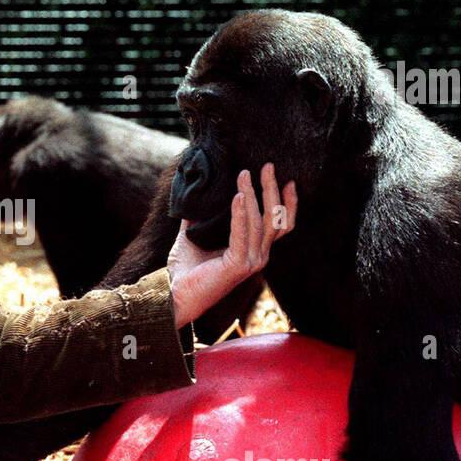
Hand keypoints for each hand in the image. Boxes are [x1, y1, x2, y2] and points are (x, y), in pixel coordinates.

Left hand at [168, 163, 297, 328]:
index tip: (287, 179)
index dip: (288, 203)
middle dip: (272, 190)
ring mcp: (250, 263)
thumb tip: (197, 188)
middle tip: (267, 166)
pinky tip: (238, 196)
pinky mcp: (237, 266)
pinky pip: (242, 233)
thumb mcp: (194, 233)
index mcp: (254, 251)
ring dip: (253, 195)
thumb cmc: (185, 269)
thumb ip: (201, 213)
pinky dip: (241, 213)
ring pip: (260, 223)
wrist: (173, 294)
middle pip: (275, 219)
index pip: (281, 225)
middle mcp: (258, 257)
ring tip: (244, 174)